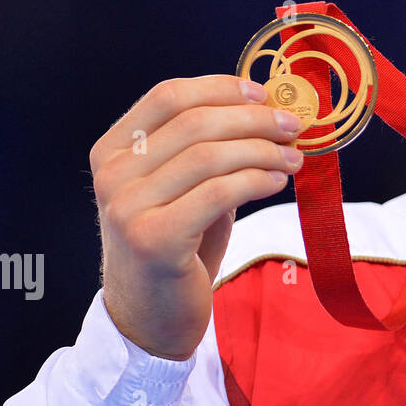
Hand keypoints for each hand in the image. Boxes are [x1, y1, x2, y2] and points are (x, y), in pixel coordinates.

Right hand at [91, 75, 303, 359]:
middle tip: (294, 127)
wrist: (151, 316)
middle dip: (254, 120)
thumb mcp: (185, 186)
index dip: (221, 89)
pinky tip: (276, 182)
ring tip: (293, 158)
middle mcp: (112, 175)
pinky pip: (218, 193)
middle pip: (195, 123)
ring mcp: (127, 208)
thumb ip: (210, 148)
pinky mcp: (154, 240)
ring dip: (263, 151)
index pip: (168, 96)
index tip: (263, 94)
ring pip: (210, 156)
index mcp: (112, 150)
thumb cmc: (178, 244)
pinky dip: (256, 180)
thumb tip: (268, 109)